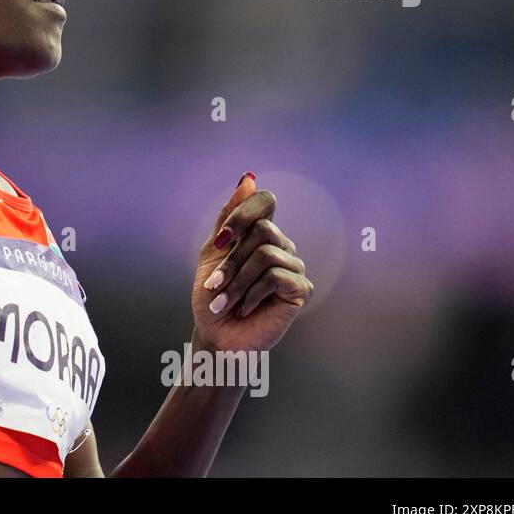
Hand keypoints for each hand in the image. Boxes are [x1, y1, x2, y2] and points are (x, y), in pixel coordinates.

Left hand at [189, 173, 314, 353]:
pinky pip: (275, 275)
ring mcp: (294, 267)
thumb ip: (229, 217)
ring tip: (223, 302)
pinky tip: (244, 308)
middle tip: (214, 285)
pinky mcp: (300, 289)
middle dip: (230, 259)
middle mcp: (282, 246)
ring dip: (236, 281)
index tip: (221, 240)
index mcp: (262, 234)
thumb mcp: (214, 252)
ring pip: (265, 253)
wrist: (217, 335)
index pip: (265, 202)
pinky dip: (251, 293)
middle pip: (262, 229)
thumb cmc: (213, 296)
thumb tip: (248, 178)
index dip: (241, 215)